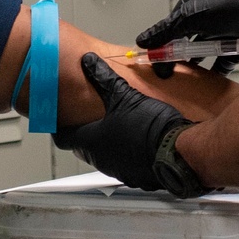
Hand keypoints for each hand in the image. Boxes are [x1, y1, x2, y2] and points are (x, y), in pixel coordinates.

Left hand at [54, 53, 190, 189]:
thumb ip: (104, 79)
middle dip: (83, 131)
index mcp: (91, 141)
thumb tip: (89, 62)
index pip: (63, 138)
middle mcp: (101, 159)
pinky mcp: (137, 176)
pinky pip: (123, 163)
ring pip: (103, 155)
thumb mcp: (125, 95)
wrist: (179, 153)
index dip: (59, 126)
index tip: (59, 117)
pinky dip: (123, 151)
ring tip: (113, 124)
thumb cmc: (149, 128)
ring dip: (104, 141)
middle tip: (86, 115)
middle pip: (82, 146)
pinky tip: (135, 138)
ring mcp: (119, 170)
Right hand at [136, 0, 238, 77]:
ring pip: (203, 56)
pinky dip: (215, 73)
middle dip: (177, 60)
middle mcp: (205, 22)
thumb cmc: (226, 7)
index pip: (169, 32)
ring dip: (196, 68)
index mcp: (191, 10)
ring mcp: (222, 35)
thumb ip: (167, 31)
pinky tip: (208, 86)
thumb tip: (140, 42)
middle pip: (185, 45)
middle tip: (168, 80)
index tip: (153, 69)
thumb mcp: (191, 17)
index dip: (160, 49)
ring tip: (185, 87)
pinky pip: (223, 64)